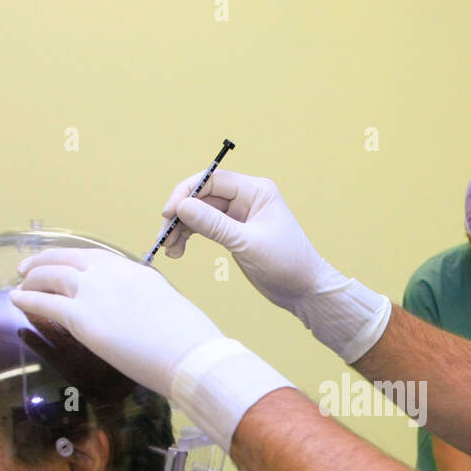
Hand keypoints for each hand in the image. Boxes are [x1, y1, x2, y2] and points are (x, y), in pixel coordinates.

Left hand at [11, 247, 294, 450]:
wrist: (190, 355)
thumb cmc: (189, 341)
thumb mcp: (168, 307)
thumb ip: (144, 302)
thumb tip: (134, 314)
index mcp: (135, 271)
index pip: (95, 257)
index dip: (72, 258)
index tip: (62, 261)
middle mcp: (111, 274)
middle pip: (67, 258)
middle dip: (43, 261)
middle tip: (28, 268)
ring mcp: (94, 292)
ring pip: (50, 276)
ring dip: (31, 279)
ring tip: (19, 285)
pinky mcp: (81, 317)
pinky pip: (44, 303)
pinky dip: (27, 299)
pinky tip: (16, 300)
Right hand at [160, 169, 343, 305]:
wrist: (305, 291)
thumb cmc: (288, 264)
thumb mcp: (247, 244)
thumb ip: (213, 225)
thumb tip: (181, 206)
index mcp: (256, 190)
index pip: (212, 180)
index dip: (186, 193)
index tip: (169, 212)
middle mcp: (247, 198)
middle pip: (202, 196)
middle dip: (180, 214)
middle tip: (164, 236)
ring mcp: (239, 216)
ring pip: (200, 213)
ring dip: (182, 228)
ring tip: (170, 250)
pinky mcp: (234, 233)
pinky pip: (205, 228)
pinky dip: (190, 237)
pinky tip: (178, 251)